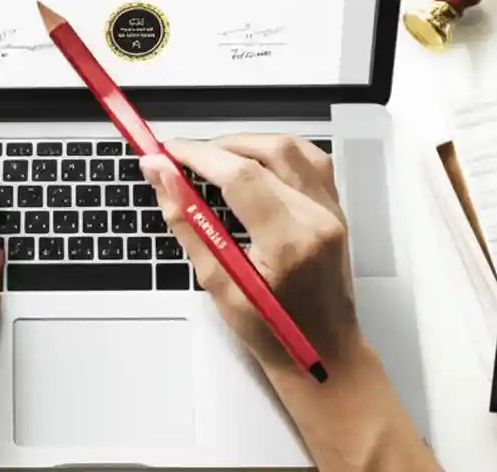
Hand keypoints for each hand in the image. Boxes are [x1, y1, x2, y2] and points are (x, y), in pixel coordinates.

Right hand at [141, 135, 438, 470]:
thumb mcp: (217, 284)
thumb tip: (160, 176)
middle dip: (217, 146)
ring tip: (213, 158)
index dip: (198, 155)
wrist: (325, 352)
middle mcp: (318, 219)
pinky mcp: (336, 209)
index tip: (166, 152)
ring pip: (290, 147)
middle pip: (266, 152)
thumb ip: (187, 223)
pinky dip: (276, 152)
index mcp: (289, 243)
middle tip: (183, 158)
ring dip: (247, 143)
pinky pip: (310, 159)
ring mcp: (333, 211)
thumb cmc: (272, 331)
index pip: (241, 176)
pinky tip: (251, 163)